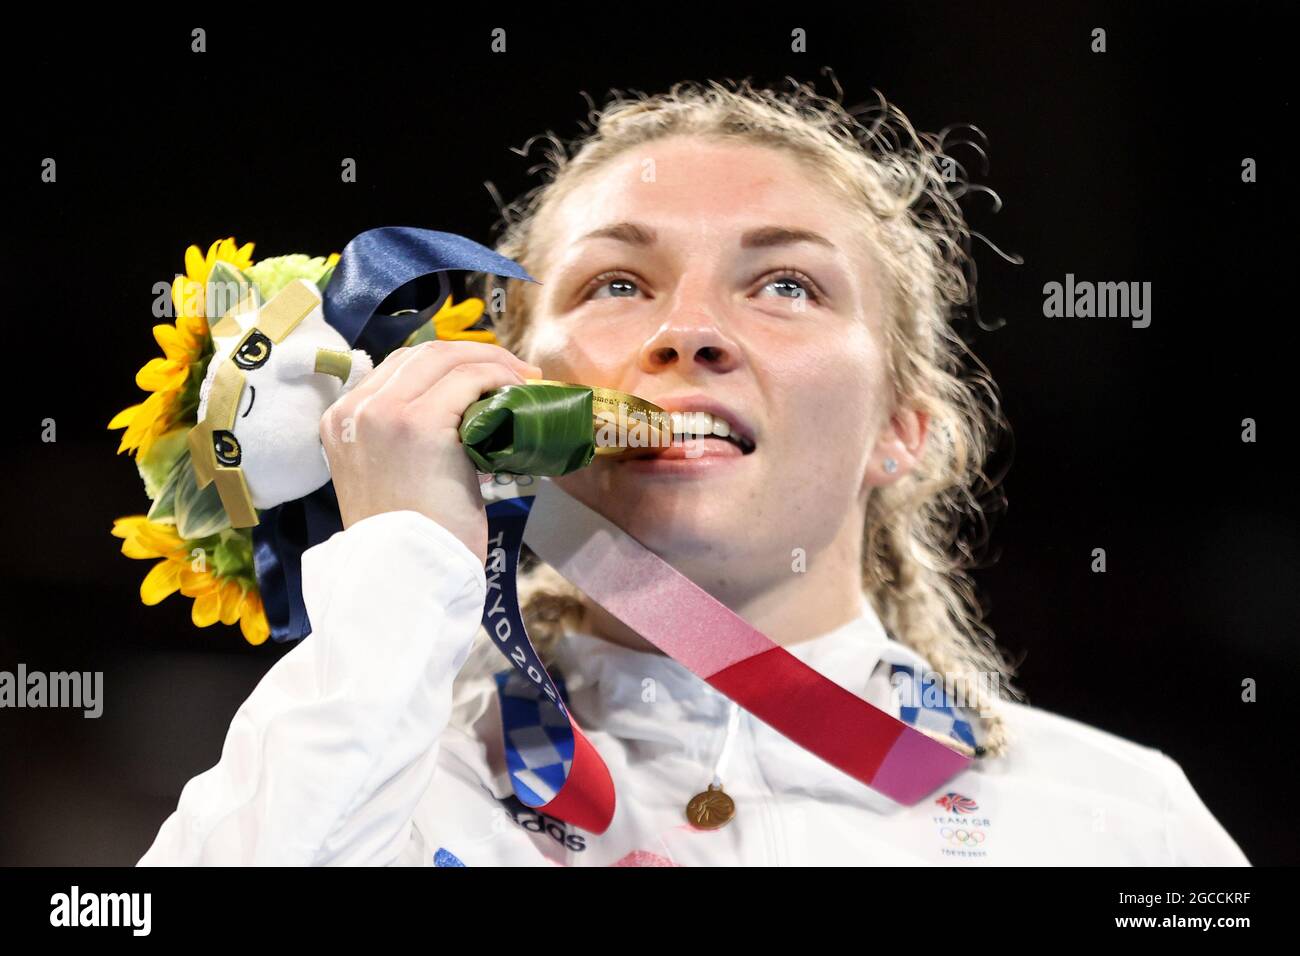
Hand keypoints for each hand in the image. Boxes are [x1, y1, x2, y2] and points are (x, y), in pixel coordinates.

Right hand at [320, 340, 542, 564]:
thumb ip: (402, 442)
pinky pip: (468, 379)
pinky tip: (518, 393)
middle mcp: (355, 410)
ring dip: (492, 362)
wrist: (403, 574)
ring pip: (446, 358)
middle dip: (475, 355)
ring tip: (523, 380)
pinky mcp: (419, 424)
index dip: (447, 362)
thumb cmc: (407, 539)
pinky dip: (498, 378)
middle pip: (423, 354)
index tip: (485, 374)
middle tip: (516, 372)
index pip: (399, 368)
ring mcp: (384, 413)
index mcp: (340, 421)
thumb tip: (461, 417)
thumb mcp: (389, 478)